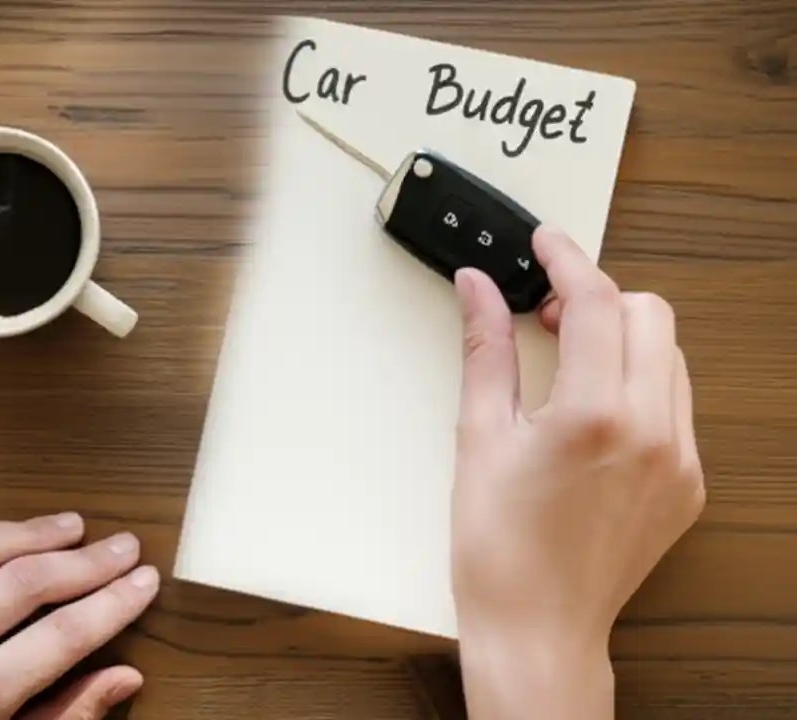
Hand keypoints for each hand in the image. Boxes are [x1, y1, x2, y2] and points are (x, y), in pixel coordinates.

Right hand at [451, 226, 704, 718]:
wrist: (536, 626)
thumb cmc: (498, 549)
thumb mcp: (478, 437)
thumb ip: (484, 350)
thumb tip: (477, 289)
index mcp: (593, 415)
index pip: (597, 300)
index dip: (568, 259)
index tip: (546, 244)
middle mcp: (650, 431)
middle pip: (648, 315)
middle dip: (599, 298)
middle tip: (548, 314)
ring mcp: (678, 459)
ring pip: (669, 356)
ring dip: (623, 339)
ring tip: (570, 362)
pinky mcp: (688, 484)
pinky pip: (676, 404)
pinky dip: (640, 385)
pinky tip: (594, 410)